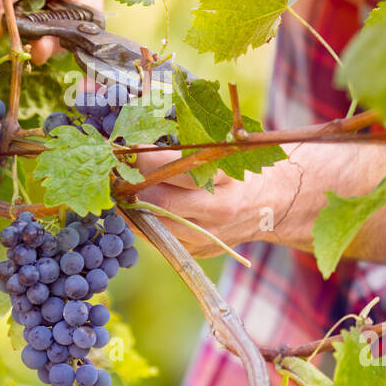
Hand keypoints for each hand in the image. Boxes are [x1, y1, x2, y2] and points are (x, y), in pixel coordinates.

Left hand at [131, 150, 293, 257]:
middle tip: (114, 169)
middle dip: (131, 184)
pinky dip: (142, 221)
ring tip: (118, 186)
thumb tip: (142, 135)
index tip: (128, 148)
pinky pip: (159, 237)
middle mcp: (218, 211)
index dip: (145, 159)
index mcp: (227, 179)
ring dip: (130, 206)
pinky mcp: (198, 251)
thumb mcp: (226, 150)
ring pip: (154, 224)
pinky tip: (132, 205)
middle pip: (159, 201)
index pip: (175, 170)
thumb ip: (190, 145)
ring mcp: (208, 236)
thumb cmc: (242, 168)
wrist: (272, 204)